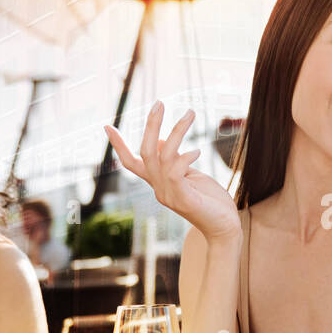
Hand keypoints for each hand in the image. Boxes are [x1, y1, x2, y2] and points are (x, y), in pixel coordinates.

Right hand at [104, 101, 240, 242]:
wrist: (224, 229)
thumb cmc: (210, 201)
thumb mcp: (190, 176)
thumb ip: (174, 160)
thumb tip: (159, 139)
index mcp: (158, 183)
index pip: (131, 163)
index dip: (119, 145)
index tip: (106, 126)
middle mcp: (159, 189)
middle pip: (145, 152)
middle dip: (150, 125)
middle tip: (160, 103)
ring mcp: (169, 194)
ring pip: (162, 156)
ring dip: (176, 131)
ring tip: (191, 113)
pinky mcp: (183, 199)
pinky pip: (175, 171)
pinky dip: (184, 157)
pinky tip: (198, 150)